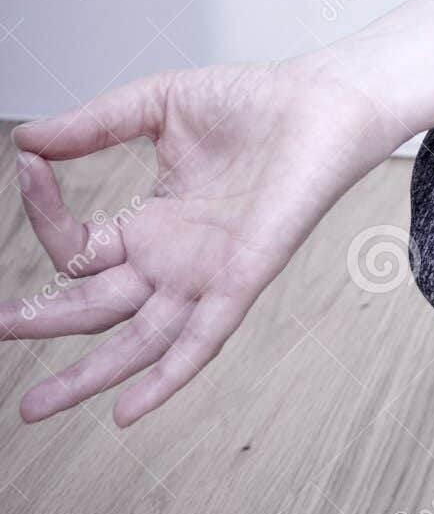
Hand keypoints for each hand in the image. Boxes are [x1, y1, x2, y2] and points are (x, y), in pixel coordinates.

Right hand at [2, 54, 396, 426]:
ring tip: (35, 406)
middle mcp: (174, 259)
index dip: (45, 214)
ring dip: (87, 377)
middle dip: (43, 326)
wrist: (323, 101)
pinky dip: (167, 377)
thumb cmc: (254, 102)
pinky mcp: (242, 279)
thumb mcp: (155, 106)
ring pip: (136, 342)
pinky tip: (127, 412)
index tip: (28, 167)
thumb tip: (26, 143)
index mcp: (151, 225)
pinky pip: (201, 340)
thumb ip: (92, 126)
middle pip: (94, 310)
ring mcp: (206, 276)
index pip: (76, 248)